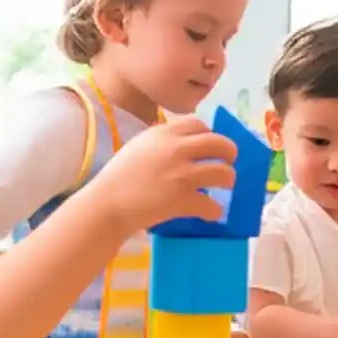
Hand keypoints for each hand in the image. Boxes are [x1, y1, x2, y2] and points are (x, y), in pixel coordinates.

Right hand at [94, 117, 237, 233]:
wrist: (107, 203)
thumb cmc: (120, 176)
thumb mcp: (140, 146)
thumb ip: (164, 141)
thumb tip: (189, 143)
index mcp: (165, 133)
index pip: (200, 124)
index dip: (209, 135)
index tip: (209, 147)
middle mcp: (177, 149)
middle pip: (220, 144)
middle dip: (230, 154)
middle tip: (228, 163)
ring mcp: (182, 174)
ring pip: (224, 173)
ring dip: (228, 180)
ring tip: (224, 187)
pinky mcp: (183, 200)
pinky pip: (213, 205)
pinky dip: (215, 211)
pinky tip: (211, 213)